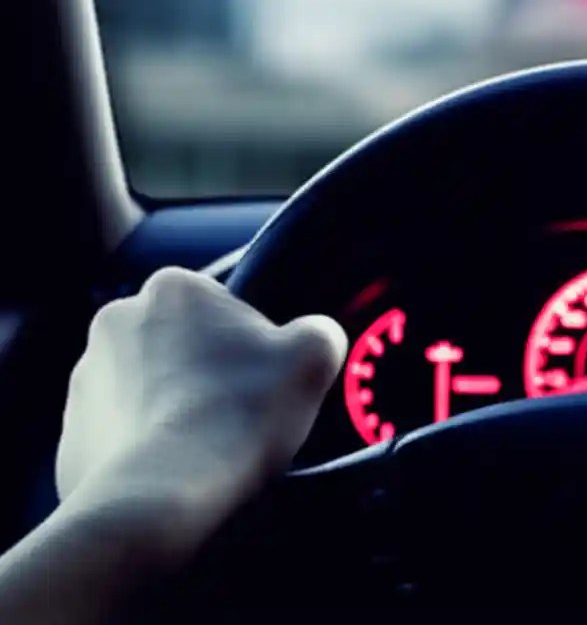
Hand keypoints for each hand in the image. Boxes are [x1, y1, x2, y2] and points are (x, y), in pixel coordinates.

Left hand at [55, 268, 346, 558]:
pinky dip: (148, 448)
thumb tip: (315, 336)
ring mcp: (85, 376)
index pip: (226, 306)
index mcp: (174, 287)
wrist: (159, 496)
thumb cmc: (240, 414)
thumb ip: (320, 331)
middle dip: (211, 373)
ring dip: (177, 408)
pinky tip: (178, 471)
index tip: (266, 381)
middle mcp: (117, 318)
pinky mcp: (70, 430)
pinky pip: (123, 433)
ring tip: (210, 448)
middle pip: (185, 344)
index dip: (254, 344)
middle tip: (242, 415)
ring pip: (152, 387)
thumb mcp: (313, 358)